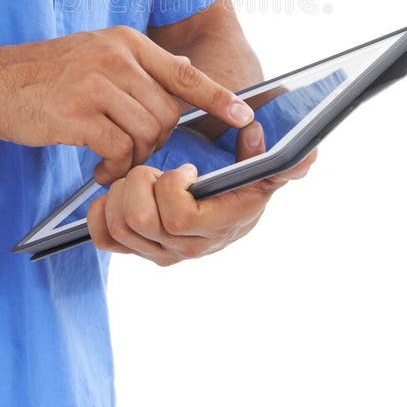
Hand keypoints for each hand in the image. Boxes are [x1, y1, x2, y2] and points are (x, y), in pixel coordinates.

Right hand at [0, 25, 253, 182]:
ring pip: (147, 133)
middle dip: (156, 139)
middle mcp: (116, 57)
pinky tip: (98, 166)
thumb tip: (184, 77)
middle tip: (131, 149)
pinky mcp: (77, 113)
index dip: (217, 97)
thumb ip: (138, 66)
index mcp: (126, 41)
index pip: (184, 71)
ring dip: (134, 156)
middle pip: (167, 112)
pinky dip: (114, 165)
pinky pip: (119, 149)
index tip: (243, 115)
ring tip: (111, 159)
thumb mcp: (95, 53)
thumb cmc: (44, 75)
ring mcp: (96, 83)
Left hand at [86, 120, 317, 264]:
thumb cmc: (243, 178)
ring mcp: (159, 251)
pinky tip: (115, 192)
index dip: (171, 188)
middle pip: (140, 220)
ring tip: (140, 176)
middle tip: (154, 167)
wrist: (227, 199)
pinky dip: (100, 213)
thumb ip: (285, 163)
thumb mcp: (266, 168)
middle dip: (139, 182)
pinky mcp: (137, 248)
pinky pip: (104, 239)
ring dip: (121, 192)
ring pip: (119, 226)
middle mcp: (187, 248)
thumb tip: (306, 156)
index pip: (178, 218)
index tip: (186, 169)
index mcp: (218, 226)